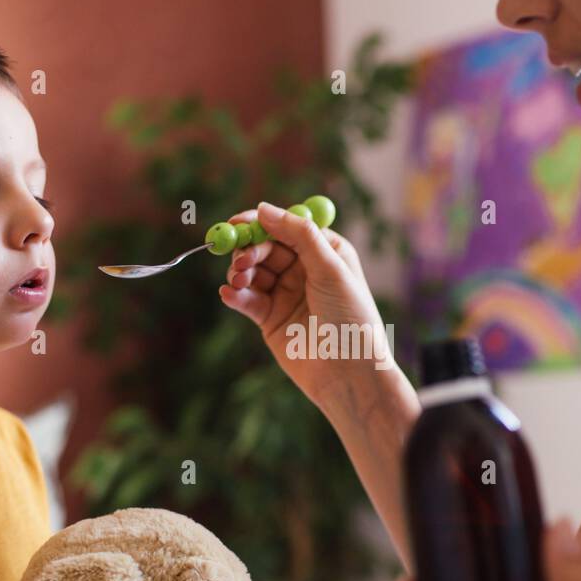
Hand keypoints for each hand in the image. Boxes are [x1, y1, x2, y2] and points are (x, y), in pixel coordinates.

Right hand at [218, 202, 401, 415]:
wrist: (350, 372)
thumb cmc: (350, 317)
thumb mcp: (330, 268)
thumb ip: (299, 235)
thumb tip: (264, 208)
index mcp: (325, 251)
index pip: (287, 227)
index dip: (261, 222)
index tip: (238, 222)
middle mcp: (304, 269)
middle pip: (265, 247)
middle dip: (249, 249)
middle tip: (240, 260)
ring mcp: (286, 294)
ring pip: (252, 271)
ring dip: (240, 271)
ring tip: (239, 280)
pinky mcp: (270, 319)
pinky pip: (246, 300)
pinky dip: (234, 295)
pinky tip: (229, 294)